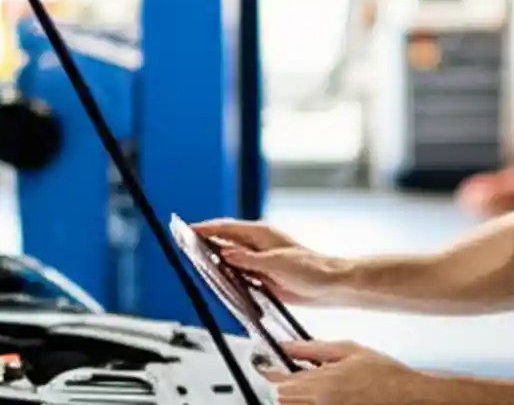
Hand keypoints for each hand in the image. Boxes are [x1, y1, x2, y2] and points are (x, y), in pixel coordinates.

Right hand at [191, 219, 350, 305]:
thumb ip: (249, 260)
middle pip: (224, 241)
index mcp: (261, 234)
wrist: (330, 285)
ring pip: (230, 257)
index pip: (226, 228)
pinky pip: (238, 273)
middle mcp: (258, 244)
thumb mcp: (277, 263)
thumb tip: (224, 253)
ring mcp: (260, 260)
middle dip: (204, 242)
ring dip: (214, 260)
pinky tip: (217, 280)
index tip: (186, 229)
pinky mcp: (263, 276)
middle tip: (183, 244)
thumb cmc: (311, 269)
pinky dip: (226, 275)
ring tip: (193, 262)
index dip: (205, 228)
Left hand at [260, 341, 425, 404]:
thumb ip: (314, 347)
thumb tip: (287, 344)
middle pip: (279, 399)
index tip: (261, 367)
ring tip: (296, 387)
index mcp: (321, 381)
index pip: (278, 381)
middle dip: (275, 388)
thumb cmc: (385, 375)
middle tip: (279, 377)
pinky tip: (313, 395)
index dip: (265, 374)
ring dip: (288, 396)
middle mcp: (319, 402)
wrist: (408, 397)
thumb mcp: (349, 350)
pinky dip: (303, 402)